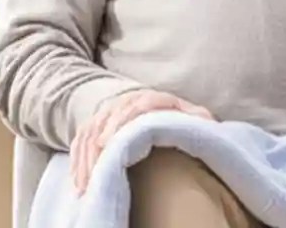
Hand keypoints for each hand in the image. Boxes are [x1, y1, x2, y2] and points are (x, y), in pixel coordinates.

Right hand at [71, 89, 212, 194]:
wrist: (143, 100)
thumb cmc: (169, 111)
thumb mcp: (186, 111)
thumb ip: (197, 116)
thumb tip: (209, 122)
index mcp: (149, 99)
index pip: (134, 107)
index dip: (121, 123)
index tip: (108, 142)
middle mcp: (122, 103)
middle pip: (105, 123)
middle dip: (97, 148)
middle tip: (94, 173)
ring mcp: (104, 114)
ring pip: (88, 135)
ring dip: (84, 162)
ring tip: (85, 187)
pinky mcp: (91, 126)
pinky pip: (78, 143)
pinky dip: (76, 163)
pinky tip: (78, 183)